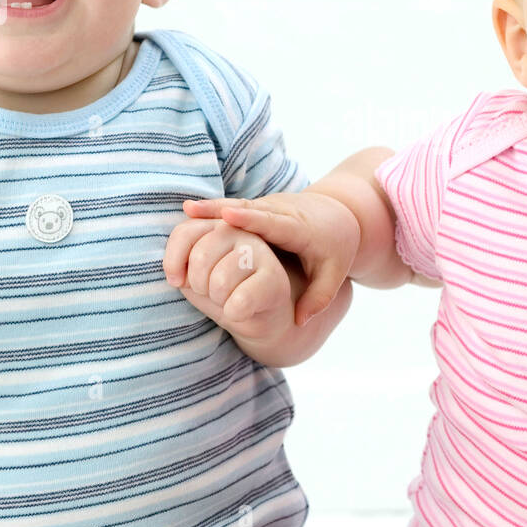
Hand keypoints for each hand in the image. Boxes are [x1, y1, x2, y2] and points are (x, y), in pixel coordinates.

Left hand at [163, 218, 293, 341]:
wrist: (257, 316)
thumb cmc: (221, 291)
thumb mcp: (193, 273)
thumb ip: (181, 259)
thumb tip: (177, 273)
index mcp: (218, 224)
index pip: (184, 232)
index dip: (173, 262)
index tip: (178, 280)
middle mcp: (241, 231)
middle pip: (201, 257)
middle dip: (199, 284)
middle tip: (212, 290)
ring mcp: (261, 251)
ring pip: (220, 281)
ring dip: (219, 299)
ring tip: (230, 298)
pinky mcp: (275, 277)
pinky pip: (240, 301)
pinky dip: (234, 313)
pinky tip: (243, 310)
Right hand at [181, 191, 358, 326]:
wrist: (340, 214)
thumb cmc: (335, 247)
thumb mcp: (334, 272)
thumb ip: (319, 297)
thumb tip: (301, 321)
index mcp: (299, 228)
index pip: (271, 223)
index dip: (250, 219)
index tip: (228, 216)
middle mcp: (280, 212)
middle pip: (247, 209)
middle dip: (220, 209)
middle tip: (190, 209)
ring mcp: (268, 207)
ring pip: (237, 205)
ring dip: (211, 208)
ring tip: (186, 210)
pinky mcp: (260, 208)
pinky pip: (235, 208)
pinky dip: (214, 211)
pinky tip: (190, 212)